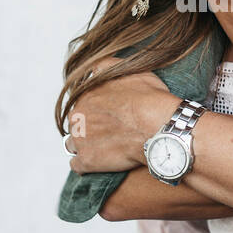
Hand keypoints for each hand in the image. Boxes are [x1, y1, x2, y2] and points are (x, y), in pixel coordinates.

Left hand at [64, 58, 179, 173]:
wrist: (158, 128)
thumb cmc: (150, 100)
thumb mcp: (130, 71)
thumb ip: (108, 66)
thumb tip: (96, 68)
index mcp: (86, 95)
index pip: (82, 104)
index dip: (96, 111)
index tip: (108, 116)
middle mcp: (78, 116)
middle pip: (77, 124)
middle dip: (89, 128)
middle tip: (110, 133)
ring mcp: (81, 139)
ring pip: (74, 144)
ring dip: (86, 146)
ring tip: (105, 149)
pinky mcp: (87, 160)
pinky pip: (78, 165)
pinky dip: (86, 165)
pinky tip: (100, 163)